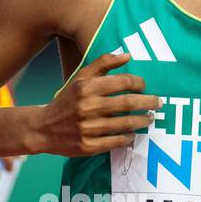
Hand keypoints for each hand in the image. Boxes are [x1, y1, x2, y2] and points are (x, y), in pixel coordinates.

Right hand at [35, 51, 160, 155]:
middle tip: (157, 103)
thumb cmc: (67, 100)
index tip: (144, 86)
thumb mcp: (80, 78)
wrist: (43, 128)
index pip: (122, 82)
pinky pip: (116, 141)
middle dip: (148, 103)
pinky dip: (128, 137)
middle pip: (128, 103)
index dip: (139, 83)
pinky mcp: (88, 145)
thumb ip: (103, 64)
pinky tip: (132, 134)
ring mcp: (88, 128)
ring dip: (142, 121)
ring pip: (125, 124)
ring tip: (149, 118)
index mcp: (86, 87)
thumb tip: (127, 56)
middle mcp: (87, 107)